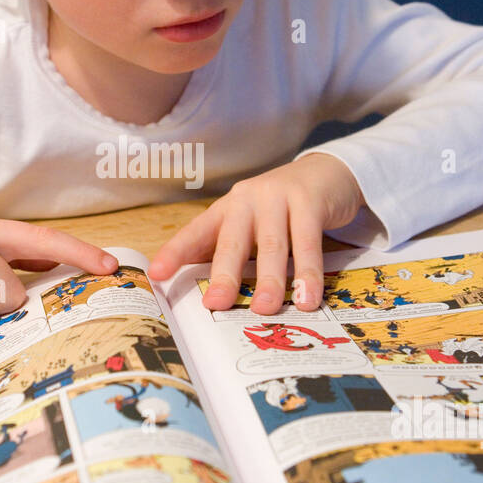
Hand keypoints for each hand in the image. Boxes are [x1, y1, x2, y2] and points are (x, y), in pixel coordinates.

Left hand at [147, 154, 363, 313]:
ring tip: (264, 308)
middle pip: (232, 242)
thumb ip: (230, 252)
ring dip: (269, 280)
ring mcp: (278, 198)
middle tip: (215, 304)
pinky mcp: (309, 201)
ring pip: (272, 245)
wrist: (325, 174)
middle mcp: (246, 200)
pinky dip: (308, 273)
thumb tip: (208, 294)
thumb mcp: (250, 225)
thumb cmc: (280, 209)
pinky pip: (308, 242)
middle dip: (223, 275)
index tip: (156, 274)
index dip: (175, 252)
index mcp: (226, 210)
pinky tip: (308, 297)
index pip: (196, 232)